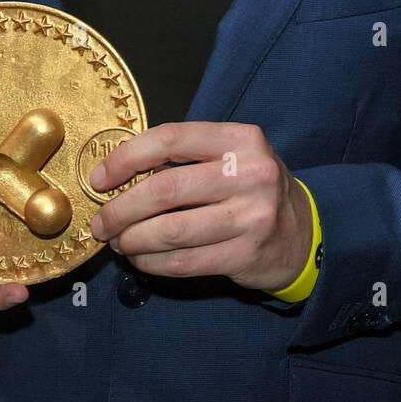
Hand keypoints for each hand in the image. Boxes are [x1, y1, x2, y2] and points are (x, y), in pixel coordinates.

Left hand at [88, 122, 311, 292]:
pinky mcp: (246, 255)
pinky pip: (184, 263)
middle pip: (165, 189)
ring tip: (120, 242)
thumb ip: (184, 158)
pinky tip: (142, 259)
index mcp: (239, 139)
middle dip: (121, 209)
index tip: (99, 179)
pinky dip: (153, 262)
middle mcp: (249, 174)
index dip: (126, 158)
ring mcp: (251, 217)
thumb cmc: (249, 187)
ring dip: (133, 240)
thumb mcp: (228, 157)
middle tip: (102, 223)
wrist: (301, 231)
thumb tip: (117, 175)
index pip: (170, 138)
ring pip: (171, 231)